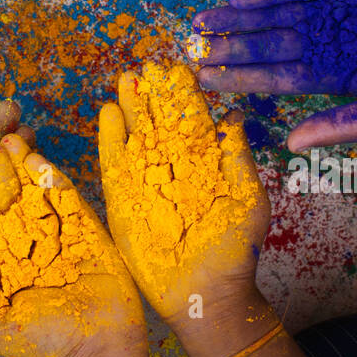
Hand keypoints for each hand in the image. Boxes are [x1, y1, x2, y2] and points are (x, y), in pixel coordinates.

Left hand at [0, 135, 145, 356]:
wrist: (99, 352)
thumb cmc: (46, 344)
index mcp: (7, 261)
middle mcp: (31, 243)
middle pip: (10, 199)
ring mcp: (60, 234)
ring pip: (36, 192)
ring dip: (22, 166)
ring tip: (9, 139)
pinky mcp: (88, 230)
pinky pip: (68, 199)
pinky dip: (53, 178)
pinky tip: (39, 159)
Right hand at [98, 64, 267, 330]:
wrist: (206, 293)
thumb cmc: (236, 250)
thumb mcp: (248, 199)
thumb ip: (239, 158)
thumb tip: (233, 115)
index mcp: (204, 160)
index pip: (191, 118)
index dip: (184, 93)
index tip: (179, 68)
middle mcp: (172, 163)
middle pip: (159, 118)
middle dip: (153, 91)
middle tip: (148, 64)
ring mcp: (145, 178)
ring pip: (135, 132)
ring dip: (130, 104)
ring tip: (127, 78)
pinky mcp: (122, 197)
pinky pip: (112, 161)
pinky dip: (109, 136)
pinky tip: (108, 111)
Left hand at [195, 0, 356, 148]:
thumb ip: (340, 126)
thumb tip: (289, 144)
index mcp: (334, 75)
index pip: (276, 77)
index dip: (240, 78)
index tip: (203, 78)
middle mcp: (328, 40)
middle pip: (268, 44)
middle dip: (230, 46)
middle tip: (188, 45)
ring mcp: (336, 9)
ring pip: (276, 14)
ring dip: (240, 16)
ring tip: (201, 19)